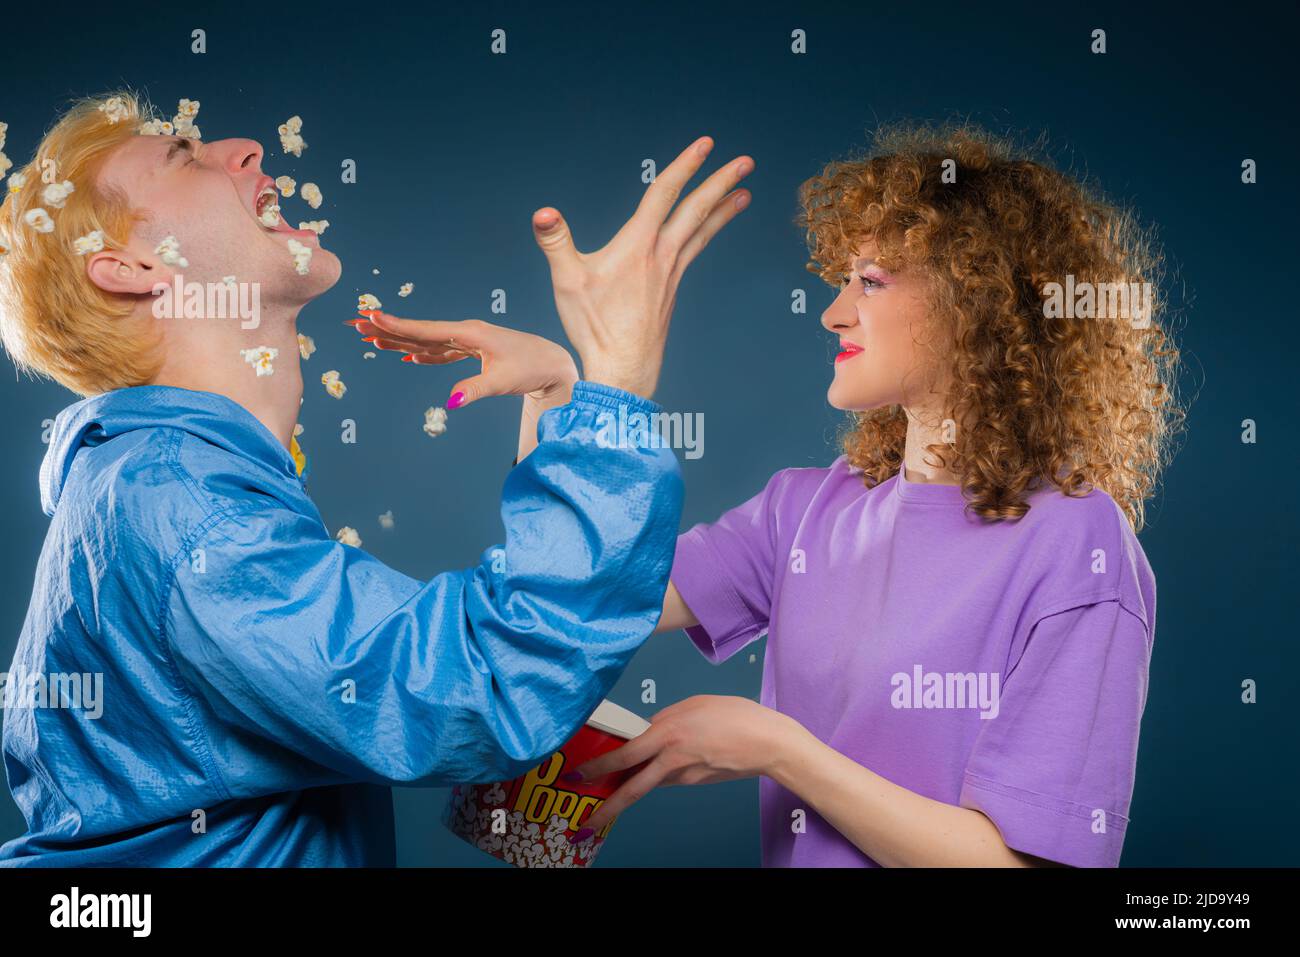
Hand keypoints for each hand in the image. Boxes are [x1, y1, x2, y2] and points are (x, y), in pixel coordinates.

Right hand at [347, 311, 577, 408]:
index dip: (396, 325)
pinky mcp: (475, 351)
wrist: (553, 365)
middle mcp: (467, 332)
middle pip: (420, 330)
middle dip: (388, 328)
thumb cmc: (532, 369)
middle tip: (356, 324)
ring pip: (428, 340)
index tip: (370, 317)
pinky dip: (424, 353)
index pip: (426, 329)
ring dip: (401, 340)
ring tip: (372, 340)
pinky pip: (443, 351)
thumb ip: (475, 390)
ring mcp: (470, 341)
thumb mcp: (503, 380)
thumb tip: (449, 402)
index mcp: (470, 333)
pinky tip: (409, 356)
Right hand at [532, 137, 752, 396]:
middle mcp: (662, 255)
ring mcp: (671, 273)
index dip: (685, 164)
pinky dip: (706, 234)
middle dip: (721, 182)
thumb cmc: (595, 328)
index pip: (664, 194)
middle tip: (745, 162)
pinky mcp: (671, 290)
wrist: (624, 369)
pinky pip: (694, 251)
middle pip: (696, 209)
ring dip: (723, 209)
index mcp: (639, 245)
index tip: (706, 144)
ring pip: (702, 232)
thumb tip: (543, 213)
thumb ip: (556, 242)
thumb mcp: (568, 281)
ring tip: (744, 193)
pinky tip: (707, 232)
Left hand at [569, 695, 795, 838]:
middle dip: (606, 806)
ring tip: (614, 784)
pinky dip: (659, 773)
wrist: (769, 743)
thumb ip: (667, 717)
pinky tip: (664, 762)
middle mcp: (672, 759)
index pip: (624, 755)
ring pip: (650, 781)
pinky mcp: (696, 782)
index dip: (598, 767)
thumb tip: (647, 729)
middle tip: (586, 820)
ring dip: (633, 783)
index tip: (578, 774)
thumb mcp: (695, 704)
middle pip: (632, 788)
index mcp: (668, 733)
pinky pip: (670, 777)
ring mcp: (685, 775)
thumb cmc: (737, 716)